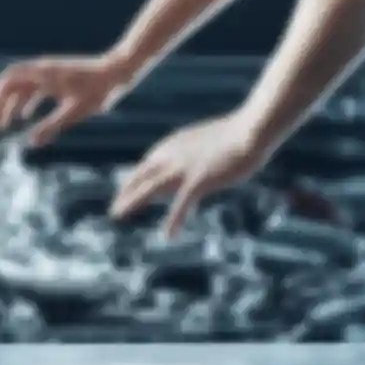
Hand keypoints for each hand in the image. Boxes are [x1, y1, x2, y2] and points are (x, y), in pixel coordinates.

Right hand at [0, 54, 136, 146]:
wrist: (118, 72)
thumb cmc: (99, 90)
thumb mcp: (76, 112)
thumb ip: (52, 126)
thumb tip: (31, 143)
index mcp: (42, 74)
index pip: (7, 84)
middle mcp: (41, 71)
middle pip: (8, 86)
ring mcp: (47, 74)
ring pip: (19, 89)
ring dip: (8, 106)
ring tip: (2, 128)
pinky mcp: (56, 79)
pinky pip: (32, 90)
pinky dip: (24, 103)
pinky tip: (24, 119)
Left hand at [109, 111, 273, 237]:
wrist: (251, 130)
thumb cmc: (233, 136)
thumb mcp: (202, 145)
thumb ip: (186, 158)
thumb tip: (180, 174)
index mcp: (172, 145)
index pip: (144, 166)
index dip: (132, 182)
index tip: (123, 194)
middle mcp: (172, 155)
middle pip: (141, 177)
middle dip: (125, 194)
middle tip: (114, 211)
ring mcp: (184, 167)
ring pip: (150, 188)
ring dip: (132, 202)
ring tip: (117, 215)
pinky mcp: (200, 179)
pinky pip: (182, 203)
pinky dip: (174, 220)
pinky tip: (168, 235)